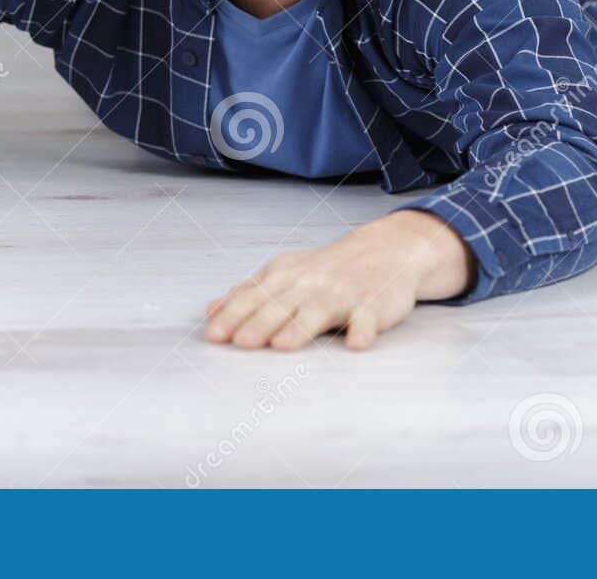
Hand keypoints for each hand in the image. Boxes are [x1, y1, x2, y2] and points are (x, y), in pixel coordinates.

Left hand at [204, 210, 474, 350]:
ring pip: (319, 311)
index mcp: (286, 276)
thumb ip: (249, 294)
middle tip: (242, 343)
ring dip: (301, 327)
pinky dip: (363, 330)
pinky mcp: (374, 305)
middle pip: (281, 305)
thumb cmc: (327, 270)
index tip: (214, 336)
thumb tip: (211, 313)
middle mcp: (311, 284)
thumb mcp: (285, 274)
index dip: (233, 316)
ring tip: (284, 345)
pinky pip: (368, 318)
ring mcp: (343, 294)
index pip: (254, 296)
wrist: (385, 251)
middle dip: (260, 323)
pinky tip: (356, 342)